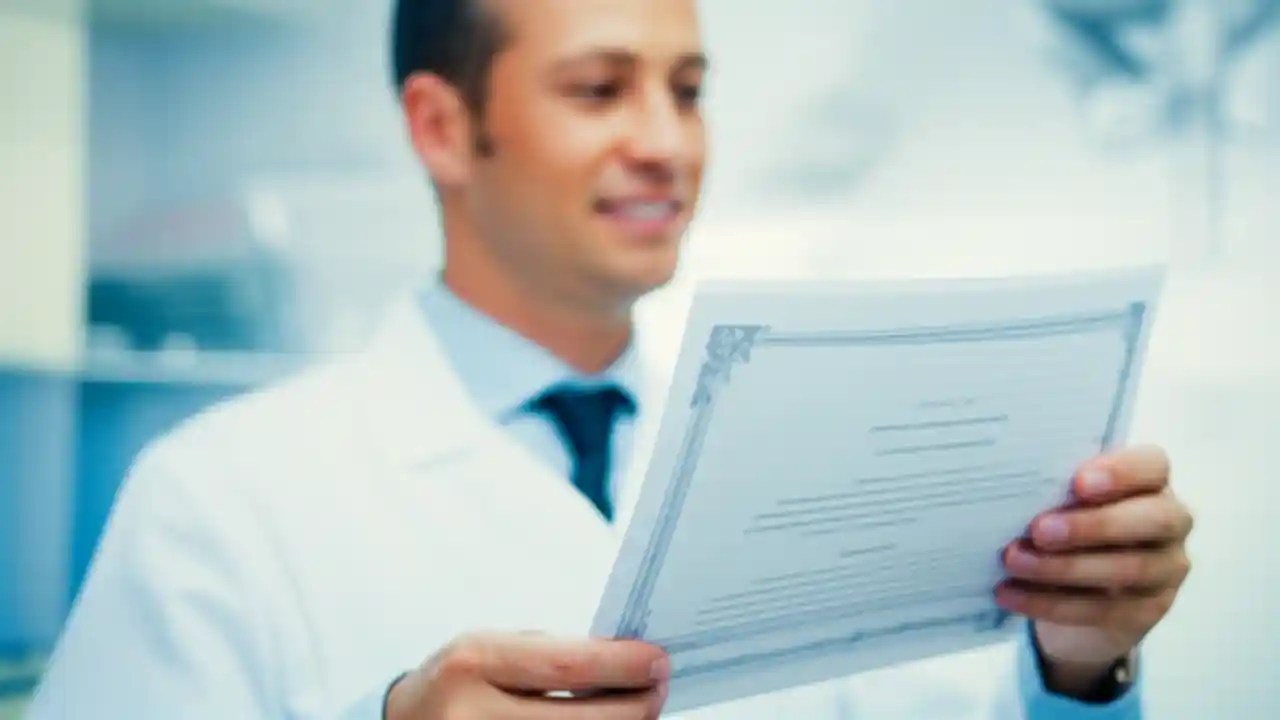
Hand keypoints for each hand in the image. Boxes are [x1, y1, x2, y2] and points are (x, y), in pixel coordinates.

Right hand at [385, 632, 670, 718]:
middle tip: (658, 689)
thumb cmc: (456, 683)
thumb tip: (628, 665)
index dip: (622, 666)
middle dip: (634, 707)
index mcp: (473, 664)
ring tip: (636, 712)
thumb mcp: (489, 650)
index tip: (657, 660)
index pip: (567, 667)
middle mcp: (472, 717)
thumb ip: (550, 656)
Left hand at [996, 446, 1192, 696]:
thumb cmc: (1069, 521)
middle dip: (1092, 526)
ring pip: (1127, 569)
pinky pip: (1102, 609)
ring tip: (1013, 561)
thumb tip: (1007, 483)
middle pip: (1151, 520)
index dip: (1121, 473)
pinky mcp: (1148, 610)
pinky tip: (1010, 594)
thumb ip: (1054, 488)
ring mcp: (1165, 569)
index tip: (1078, 483)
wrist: (1081, 589)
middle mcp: (1170, 522)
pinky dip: (1050, 603)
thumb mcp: (1063, 499)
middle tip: (1038, 530)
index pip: (1152, 465)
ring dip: (1063, 568)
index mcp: (1149, 480)